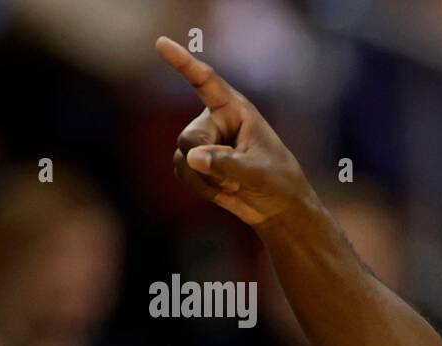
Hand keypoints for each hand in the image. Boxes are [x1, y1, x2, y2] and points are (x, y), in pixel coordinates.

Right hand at [156, 36, 311, 226]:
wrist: (278, 206)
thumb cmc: (278, 180)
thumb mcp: (258, 171)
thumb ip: (226, 163)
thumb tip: (192, 158)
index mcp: (235, 110)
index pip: (206, 82)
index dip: (184, 63)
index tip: (162, 43)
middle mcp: (215, 121)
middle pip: (190, 138)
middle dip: (206, 162)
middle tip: (236, 177)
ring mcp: (203, 141)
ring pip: (183, 157)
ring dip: (207, 179)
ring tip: (235, 183)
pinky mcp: (195, 161)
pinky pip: (182, 171)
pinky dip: (202, 187)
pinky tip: (224, 190)